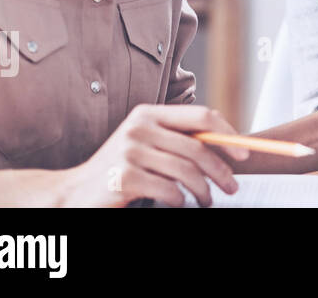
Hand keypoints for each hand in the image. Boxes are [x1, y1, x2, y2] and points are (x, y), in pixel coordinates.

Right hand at [57, 104, 249, 207]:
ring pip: (187, 171)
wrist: (73, 193)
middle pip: (198, 147)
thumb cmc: (119, 169)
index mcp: (148, 114)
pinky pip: (169, 190)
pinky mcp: (124, 178)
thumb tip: (228, 145)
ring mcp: (129, 152)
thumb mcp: (146, 144)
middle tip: (232, 187)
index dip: (228, 134)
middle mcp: (139, 128)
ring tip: (208, 200)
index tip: (244, 154)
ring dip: (204, 190)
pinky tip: (179, 203)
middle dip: (221, 170)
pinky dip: (180, 200)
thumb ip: (178, 139)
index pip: (200, 116)